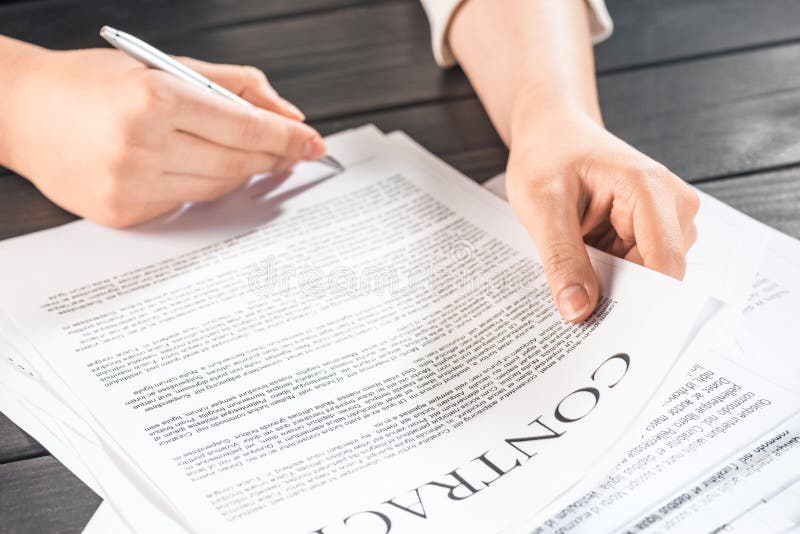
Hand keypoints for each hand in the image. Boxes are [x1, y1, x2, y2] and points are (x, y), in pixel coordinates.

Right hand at [2, 46, 325, 226]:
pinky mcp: (124, 213)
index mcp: (155, 101)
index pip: (245, 129)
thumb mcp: (164, 65)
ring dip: (241, 173)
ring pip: (216, 188)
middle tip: (290, 151)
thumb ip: (234, 86)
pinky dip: (200, 185)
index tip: (313, 142)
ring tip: (245, 156)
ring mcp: (131, 186)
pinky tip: (190, 166)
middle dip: (272, 158)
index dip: (287, 138)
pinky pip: (185, 204)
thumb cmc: (93, 83)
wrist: (21, 112)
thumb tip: (287, 116)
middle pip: (238, 164)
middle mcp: (142, 147)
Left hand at [506, 109, 698, 321]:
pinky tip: (581, 273)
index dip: (642, 303)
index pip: (665, 263)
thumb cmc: (548, 155)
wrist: (553, 131)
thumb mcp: (541, 206)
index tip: (611, 333)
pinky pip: (635, 269)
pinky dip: (608, 277)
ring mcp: (665, 219)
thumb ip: (561, 258)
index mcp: (650, 188)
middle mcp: (671, 204)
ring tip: (572, 279)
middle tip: (576, 313)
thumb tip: (579, 311)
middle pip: (659, 275)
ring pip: (647, 277)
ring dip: (612, 286)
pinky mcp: (651, 232)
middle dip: (620, 297)